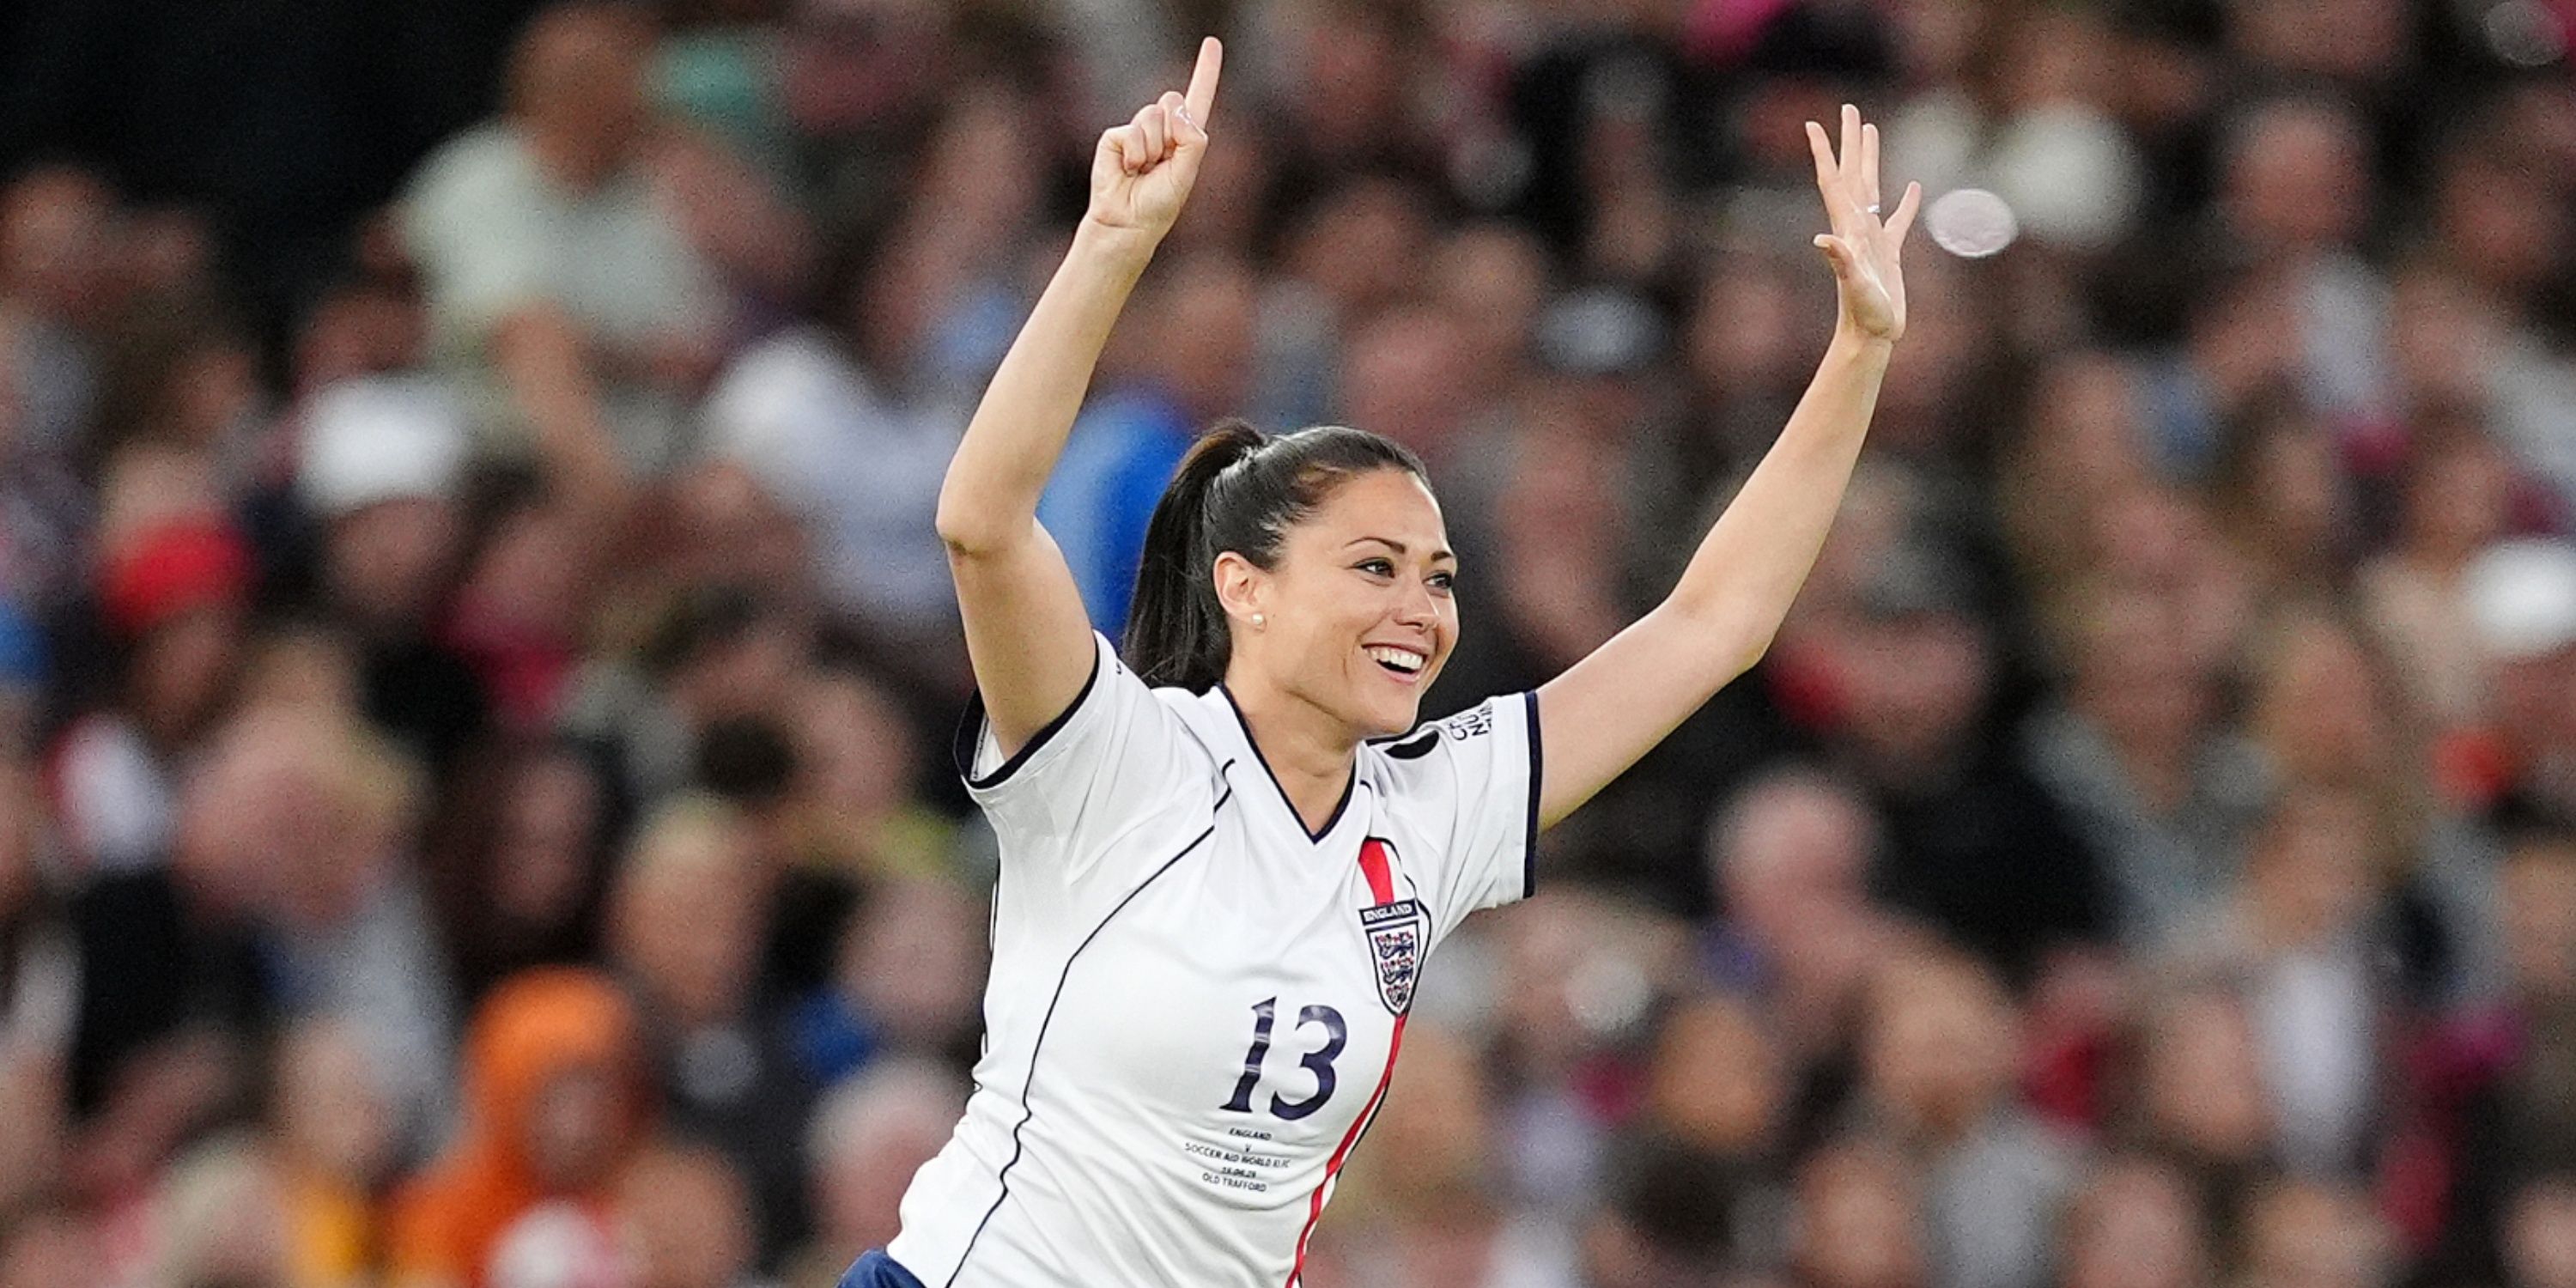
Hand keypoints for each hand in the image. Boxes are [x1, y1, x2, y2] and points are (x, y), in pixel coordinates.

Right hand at [1084, 38, 1222, 241]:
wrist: (1127, 222)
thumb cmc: (1158, 204)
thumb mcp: (1186, 174)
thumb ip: (1192, 140)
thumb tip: (1177, 109)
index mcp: (1185, 137)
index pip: (1198, 98)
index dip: (1206, 70)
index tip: (1212, 43)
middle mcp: (1163, 129)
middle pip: (1173, 100)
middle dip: (1172, 130)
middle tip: (1161, 162)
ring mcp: (1138, 131)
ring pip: (1153, 115)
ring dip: (1153, 148)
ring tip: (1143, 170)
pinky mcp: (1116, 137)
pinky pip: (1133, 131)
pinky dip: (1135, 153)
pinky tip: (1128, 170)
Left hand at [1805, 104, 1919, 343]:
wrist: (1871, 336)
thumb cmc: (1862, 314)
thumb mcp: (1853, 285)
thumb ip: (1841, 261)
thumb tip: (1822, 239)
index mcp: (1848, 227)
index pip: (1833, 181)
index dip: (1823, 153)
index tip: (1812, 124)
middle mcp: (1857, 227)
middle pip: (1852, 173)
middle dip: (1849, 141)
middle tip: (1847, 109)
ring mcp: (1873, 238)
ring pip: (1873, 186)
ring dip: (1871, 159)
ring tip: (1871, 130)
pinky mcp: (1890, 253)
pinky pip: (1899, 219)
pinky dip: (1907, 203)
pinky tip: (1916, 188)